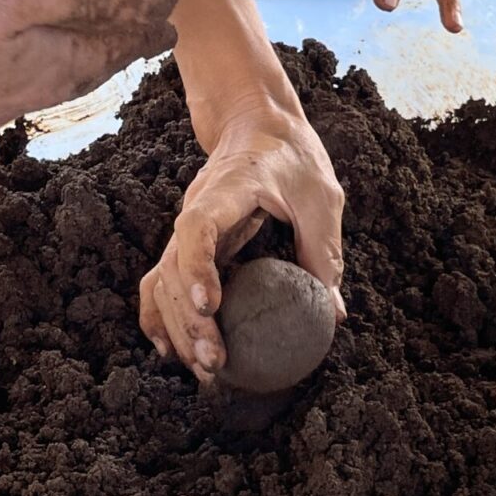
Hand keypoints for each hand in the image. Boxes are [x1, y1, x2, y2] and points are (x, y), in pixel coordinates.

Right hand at [137, 101, 344, 381]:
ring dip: (178, 328)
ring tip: (206, 371)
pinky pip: (161, 282)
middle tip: (216, 362)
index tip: (209, 306)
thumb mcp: (321, 196)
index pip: (197, 225)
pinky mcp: (187, 243)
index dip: (197, 266)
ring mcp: (186, 228)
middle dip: (188, 319)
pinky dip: (160, 316)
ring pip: (163, 281)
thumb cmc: (293, 157)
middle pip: (173, 267)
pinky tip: (172, 352)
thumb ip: (324, 250)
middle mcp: (195, 209)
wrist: (256, 124)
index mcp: (227, 189)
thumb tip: (335, 314)